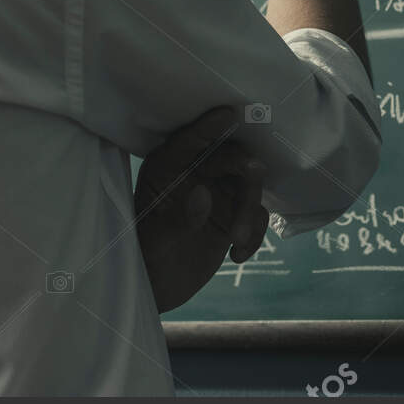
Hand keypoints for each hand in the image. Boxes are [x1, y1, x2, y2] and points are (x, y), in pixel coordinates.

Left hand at [135, 106, 269, 312]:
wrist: (157, 290)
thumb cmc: (147, 259)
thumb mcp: (156, 241)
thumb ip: (180, 218)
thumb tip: (203, 193)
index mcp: (166, 170)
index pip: (188, 141)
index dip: (208, 127)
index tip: (227, 114)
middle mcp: (194, 174)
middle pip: (229, 156)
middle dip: (244, 169)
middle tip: (254, 174)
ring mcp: (216, 194)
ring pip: (249, 184)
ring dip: (249, 210)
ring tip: (237, 240)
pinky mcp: (232, 215)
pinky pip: (256, 214)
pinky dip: (254, 234)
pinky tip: (236, 256)